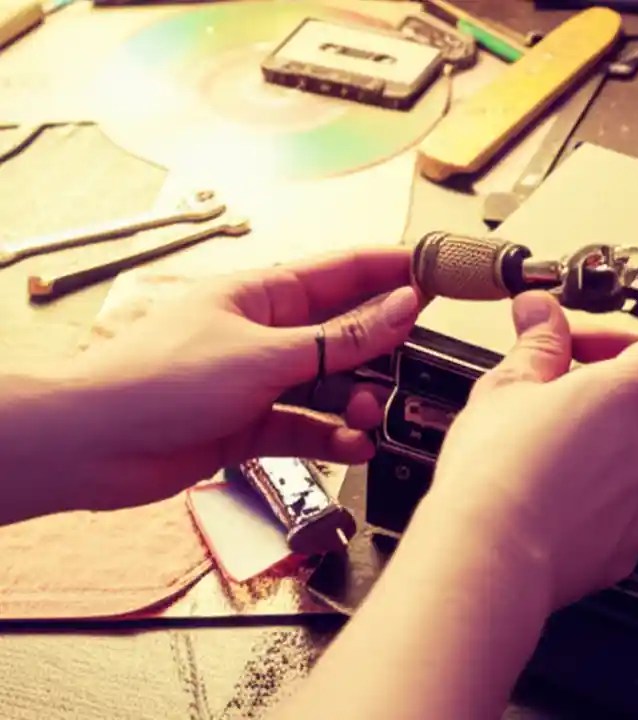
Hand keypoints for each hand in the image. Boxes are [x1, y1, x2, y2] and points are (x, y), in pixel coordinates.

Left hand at [55, 247, 424, 509]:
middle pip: (344, 334)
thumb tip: (403, 308)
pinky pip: (307, 427)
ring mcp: (259, 380)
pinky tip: (352, 447)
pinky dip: (332, 438)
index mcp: (264, 294)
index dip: (395, 272)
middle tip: (416, 366)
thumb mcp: (267, 354)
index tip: (442, 277)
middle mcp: (266, 333)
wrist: (95, 445)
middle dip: (382, 351)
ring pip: (331, 386)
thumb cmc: (160, 379)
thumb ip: (342, 339)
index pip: (345, 272)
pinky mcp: (250, 425)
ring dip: (357, 402)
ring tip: (368, 416)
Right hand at [416, 291, 637, 610]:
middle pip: (637, 411)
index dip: (619, 346)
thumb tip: (541, 310)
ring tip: (534, 462)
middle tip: (538, 408)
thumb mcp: (507, 385)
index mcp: (629, 395)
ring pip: (626, 464)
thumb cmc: (497, 470)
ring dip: (592, 456)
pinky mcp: (626, 547)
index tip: (577, 352)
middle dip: (594, 404)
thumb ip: (537, 342)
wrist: (490, 555)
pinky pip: (617, 513)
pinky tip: (544, 506)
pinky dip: (589, 506)